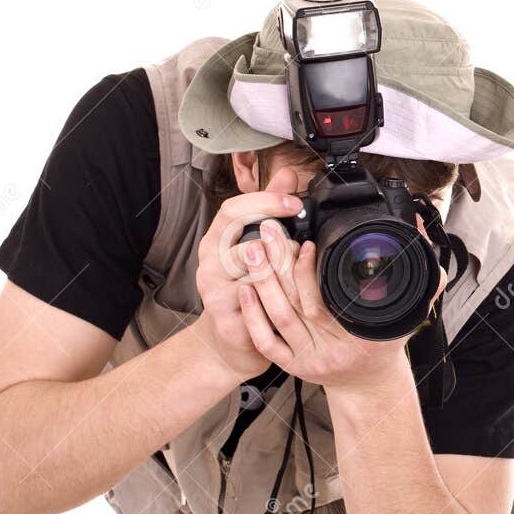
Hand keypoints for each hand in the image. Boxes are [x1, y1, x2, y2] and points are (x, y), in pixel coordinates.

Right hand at [192, 166, 302, 380]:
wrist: (231, 339)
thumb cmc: (244, 286)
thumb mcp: (255, 243)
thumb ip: (269, 208)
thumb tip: (286, 173)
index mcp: (217, 239)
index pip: (234, 209)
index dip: (265, 203)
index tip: (295, 203)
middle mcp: (211, 263)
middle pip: (243, 241)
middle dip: (279, 243)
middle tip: (302, 243)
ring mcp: (214, 292)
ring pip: (252, 275)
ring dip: (282, 272)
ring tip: (299, 271)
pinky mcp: (226, 320)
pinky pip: (257, 308)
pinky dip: (279, 300)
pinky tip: (294, 297)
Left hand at [236, 217, 442, 392]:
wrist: (371, 385)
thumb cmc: (386, 346)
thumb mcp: (411, 316)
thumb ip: (424, 281)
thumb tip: (422, 242)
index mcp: (360, 338)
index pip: (327, 301)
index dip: (311, 272)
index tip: (306, 243)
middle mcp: (331, 350)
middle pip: (296, 305)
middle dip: (278, 265)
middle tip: (268, 233)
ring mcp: (309, 360)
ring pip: (278, 318)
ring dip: (262, 283)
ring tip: (253, 250)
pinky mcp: (292, 366)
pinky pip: (266, 342)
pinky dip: (253, 317)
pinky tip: (244, 291)